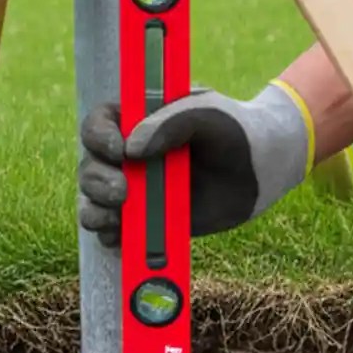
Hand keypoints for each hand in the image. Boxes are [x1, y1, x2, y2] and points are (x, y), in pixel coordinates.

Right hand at [78, 84, 311, 246]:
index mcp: (136, 120)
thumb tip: (130, 149)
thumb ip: (172, 122)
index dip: (98, 136)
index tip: (119, 150)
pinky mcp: (147, 220)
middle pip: (90, 166)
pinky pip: (116, 231)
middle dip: (97, 181)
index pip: (98, 124)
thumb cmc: (234, 130)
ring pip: (94, 200)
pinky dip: (112, 236)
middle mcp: (129, 155)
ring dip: (95, 211)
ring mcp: (136, 189)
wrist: (262, 168)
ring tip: (116, 219)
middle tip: (123, 192)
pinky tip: (122, 238)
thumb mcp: (207, 114)